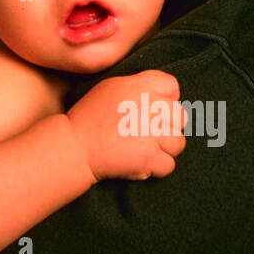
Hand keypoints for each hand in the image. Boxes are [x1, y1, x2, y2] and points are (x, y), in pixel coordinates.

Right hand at [67, 70, 186, 181]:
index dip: (166, 99)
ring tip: (142, 149)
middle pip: (180, 116)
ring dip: (163, 149)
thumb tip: (164, 96)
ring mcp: (151, 133)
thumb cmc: (89, 117)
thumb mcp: (111, 88)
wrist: (74, 147)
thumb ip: (138, 87)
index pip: (172, 86)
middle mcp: (149, 106)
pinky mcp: (148, 157)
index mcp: (139, 86)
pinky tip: (139, 163)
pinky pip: (169, 165)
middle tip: (147, 133)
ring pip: (178, 143)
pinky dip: (155, 168)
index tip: (153, 110)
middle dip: (168, 127)